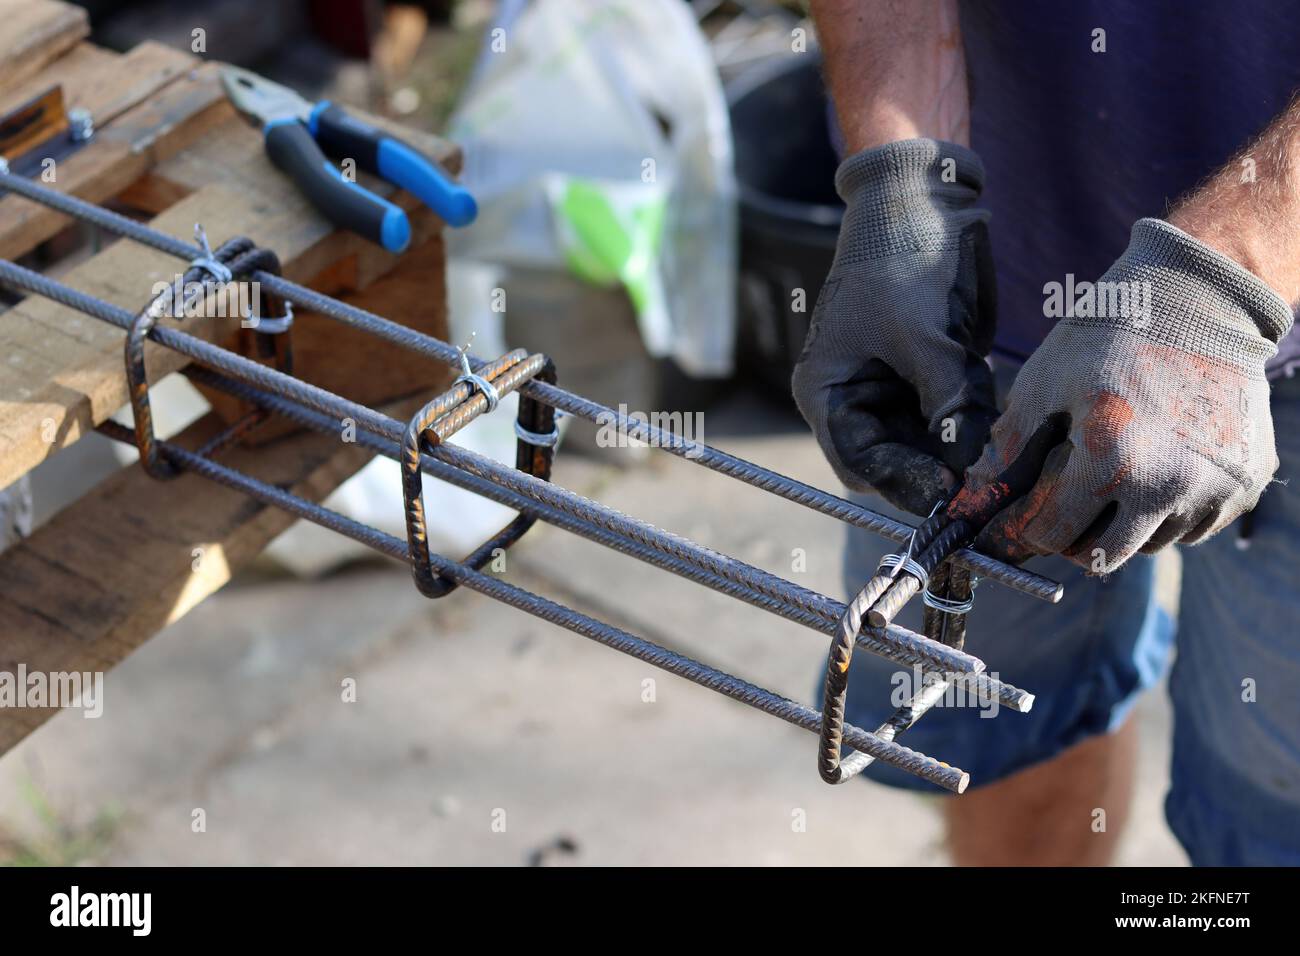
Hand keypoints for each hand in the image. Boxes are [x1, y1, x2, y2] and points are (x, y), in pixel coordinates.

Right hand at [792, 139, 998, 515]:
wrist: (925, 195)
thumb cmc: (902, 257)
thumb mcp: (925, 336)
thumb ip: (948, 404)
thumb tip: (968, 467)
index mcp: (829, 390)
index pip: (861, 464)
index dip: (904, 484)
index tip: (951, 496)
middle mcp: (855, 396)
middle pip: (896, 460)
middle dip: (938, 469)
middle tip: (984, 482)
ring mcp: (892, 385)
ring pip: (929, 442)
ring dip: (960, 444)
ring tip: (989, 436)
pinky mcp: (926, 372)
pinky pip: (951, 413)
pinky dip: (972, 418)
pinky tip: (993, 413)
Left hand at [951, 218, 1293, 571]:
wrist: (1200, 301)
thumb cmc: (1109, 337)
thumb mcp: (1042, 385)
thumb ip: (1009, 451)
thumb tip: (981, 502)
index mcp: (1112, 458)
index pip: (1056, 536)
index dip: (1031, 532)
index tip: (1025, 524)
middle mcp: (1169, 482)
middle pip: (1105, 557)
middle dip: (1075, 541)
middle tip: (1068, 513)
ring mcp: (1215, 485)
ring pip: (1154, 543)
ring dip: (1127, 525)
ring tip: (1118, 475)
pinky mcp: (1247, 481)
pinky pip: (1196, 525)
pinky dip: (1171, 511)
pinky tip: (1160, 466)